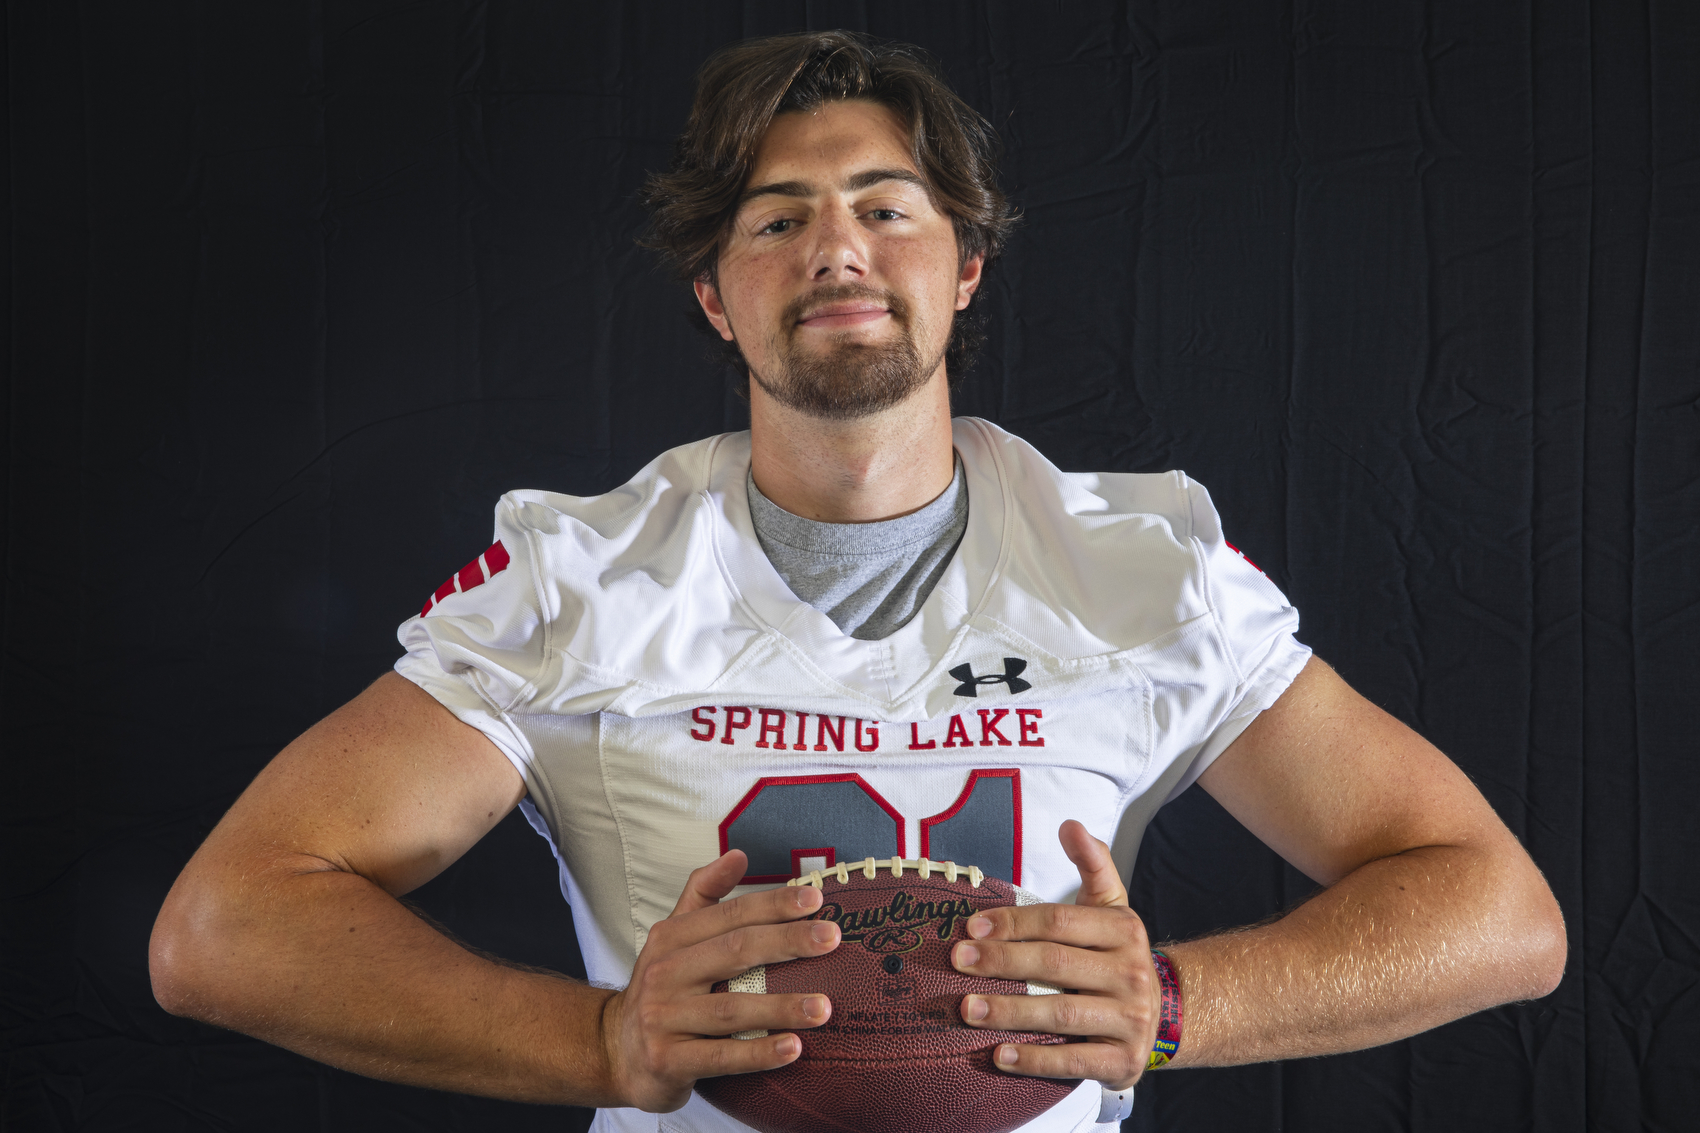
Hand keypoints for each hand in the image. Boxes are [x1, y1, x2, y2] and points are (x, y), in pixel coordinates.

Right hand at [599, 850, 840, 1111]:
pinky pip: (721, 1057)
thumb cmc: (661, 990)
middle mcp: (665, 974)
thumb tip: (738, 854)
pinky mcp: (669, 1061)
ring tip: (824, 1006)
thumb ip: (703, 894)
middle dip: (787, 942)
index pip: (730, 915)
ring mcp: (664, 1019)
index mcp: (670, 939)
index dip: (773, 905)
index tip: (815, 900)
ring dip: (781, 1007)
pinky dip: (758, 1053)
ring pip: (731, 1008)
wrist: (615, 1051)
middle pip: (735, 951)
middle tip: (832, 939)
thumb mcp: (673, 938)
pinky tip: (794, 1048)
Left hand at [952, 820, 1159, 1090]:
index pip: (1061, 921)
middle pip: (1055, 965)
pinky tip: (999, 1055)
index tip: (971, 927)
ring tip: (967, 1009)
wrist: (1159, 1015)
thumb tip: (1070, 825)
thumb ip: (1092, 864)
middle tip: (958, 961)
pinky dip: (1035, 1060)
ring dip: (1010, 1012)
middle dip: (1002, 962)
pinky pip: (1074, 1062)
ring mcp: (1131, 1020)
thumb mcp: (1110, 907)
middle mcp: (1132, 973)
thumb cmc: (1113, 955)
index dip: (1014, 923)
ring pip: (1061, 1015)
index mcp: (1124, 929)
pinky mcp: (1124, 1061)